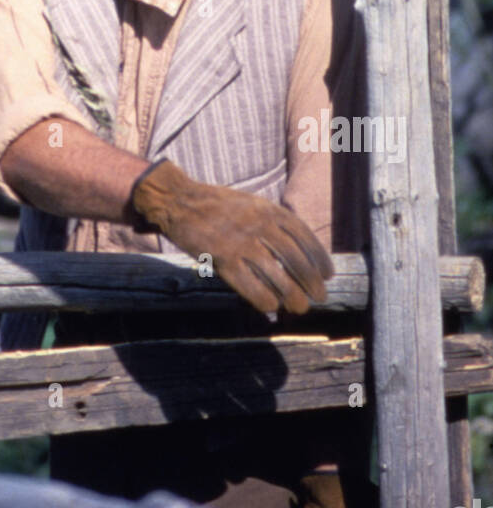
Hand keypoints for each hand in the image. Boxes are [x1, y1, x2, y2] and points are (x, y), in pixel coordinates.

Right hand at [130, 159, 333, 314]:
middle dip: (311, 282)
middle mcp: (259, 225)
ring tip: (300, 307)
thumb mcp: (252, 204)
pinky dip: (264, 300)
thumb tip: (296, 252)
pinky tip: (270, 307)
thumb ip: (272, 222)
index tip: (328, 275)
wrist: (180, 200)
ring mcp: (241, 242)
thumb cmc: (218, 206)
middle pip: (295, 259)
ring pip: (276, 276)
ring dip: (292, 296)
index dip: (320, 258)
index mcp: (268, 210)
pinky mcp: (222, 258)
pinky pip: (250, 286)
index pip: (304, 237)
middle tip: (319, 297)